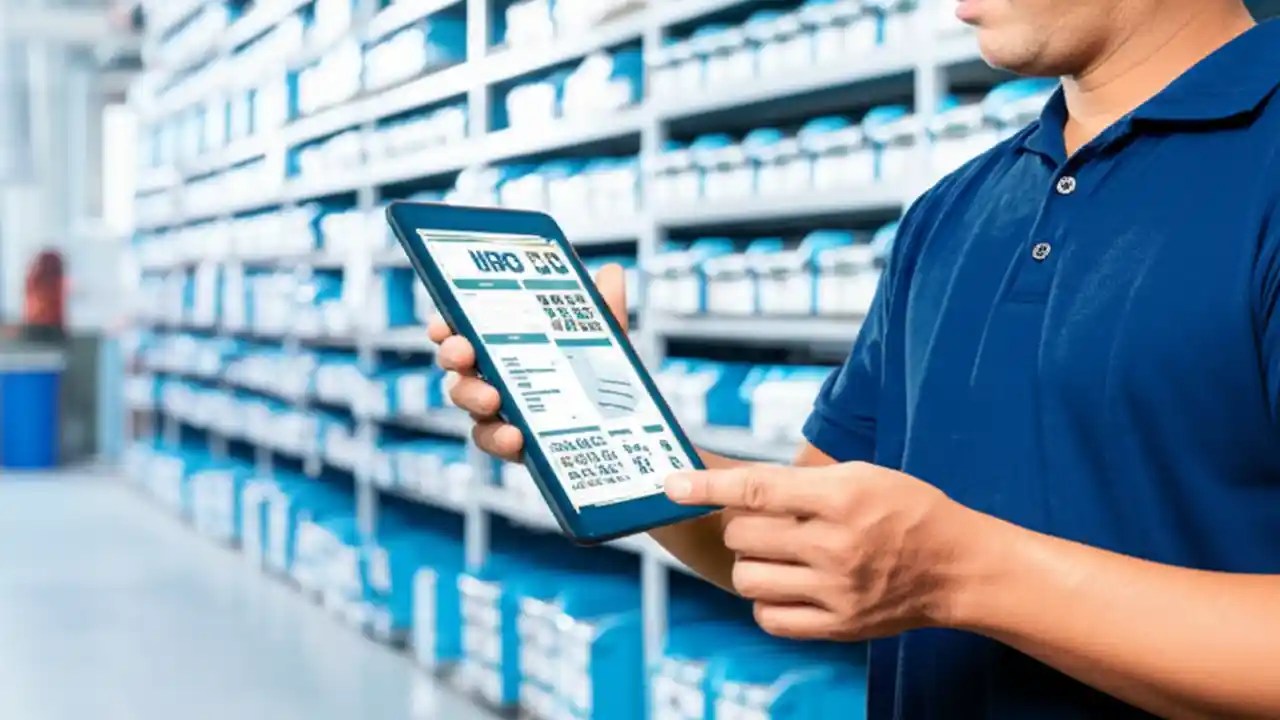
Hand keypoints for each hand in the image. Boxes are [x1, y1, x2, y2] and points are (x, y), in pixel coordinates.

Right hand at [427, 264, 628, 461]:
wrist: (619, 424)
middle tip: (463, 352)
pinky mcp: (511, 441)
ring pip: (467, 401)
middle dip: (454, 355)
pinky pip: (492, 440)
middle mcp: (491, 373)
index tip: (442, 323)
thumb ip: (604, 307)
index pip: (464, 328)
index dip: (446, 324)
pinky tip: (515, 436)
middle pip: (457, 363)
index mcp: (503, 341)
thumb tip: (613, 272)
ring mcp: (497, 410)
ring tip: (492, 398)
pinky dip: (498, 438)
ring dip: (473, 397)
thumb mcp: (603, 337)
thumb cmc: (596, 372)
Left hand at [664, 462, 986, 640]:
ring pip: (749, 578)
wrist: (955, 566)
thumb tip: (733, 488)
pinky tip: (788, 584)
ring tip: (780, 554)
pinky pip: (769, 617)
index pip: (756, 488)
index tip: (671, 485)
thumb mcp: (859, 475)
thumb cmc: (906, 510)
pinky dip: (767, 600)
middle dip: (743, 525)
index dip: (706, 487)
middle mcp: (836, 545)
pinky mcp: (837, 626)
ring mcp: (835, 591)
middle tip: (768, 522)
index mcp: (841, 497)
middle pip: (744, 535)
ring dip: (753, 563)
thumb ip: (798, 483)